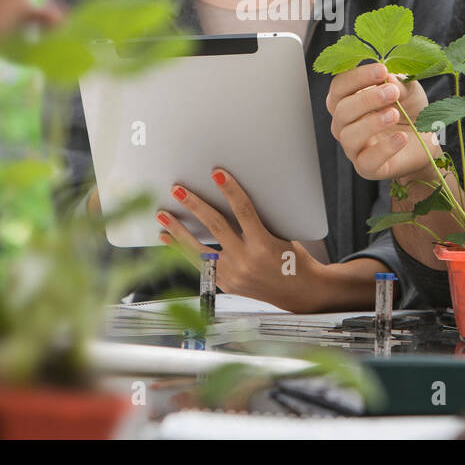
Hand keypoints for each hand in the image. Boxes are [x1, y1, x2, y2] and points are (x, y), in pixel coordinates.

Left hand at [155, 168, 325, 312]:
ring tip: (163, 214)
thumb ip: (257, 222)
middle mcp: (246, 261)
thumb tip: (232, 198)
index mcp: (264, 246)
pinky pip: (199, 264)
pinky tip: (168, 238)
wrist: (301, 291)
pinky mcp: (226, 284)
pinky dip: (181, 250)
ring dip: (178, 230)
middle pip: (215, 226)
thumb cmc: (294, 259)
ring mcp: (234, 275)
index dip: (230, 189)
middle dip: (194, 205)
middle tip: (178, 190)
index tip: (217, 173)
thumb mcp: (281, 235)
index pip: (243, 210)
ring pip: (199, 249)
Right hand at [325, 62, 439, 182]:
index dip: (356, 77)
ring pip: (348, 135)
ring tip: (395, 114)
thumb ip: (398, 83)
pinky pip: (366, 160)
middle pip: (341, 110)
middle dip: (366, 99)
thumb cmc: (411, 110)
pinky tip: (402, 137)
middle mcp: (344, 124)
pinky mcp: (366, 167)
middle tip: (392, 92)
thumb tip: (388, 77)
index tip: (381, 70)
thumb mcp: (409, 91)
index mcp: (348, 100)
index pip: (339, 86)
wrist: (427, 141)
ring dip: (372, 122)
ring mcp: (353, 147)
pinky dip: (384, 148)